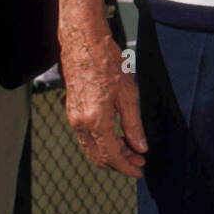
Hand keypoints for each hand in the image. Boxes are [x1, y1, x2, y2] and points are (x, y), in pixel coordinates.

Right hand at [59, 16, 146, 177]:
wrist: (84, 43)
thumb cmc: (107, 62)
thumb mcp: (129, 94)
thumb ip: (133, 125)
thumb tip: (140, 147)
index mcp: (96, 120)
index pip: (112, 156)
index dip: (127, 167)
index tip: (140, 170)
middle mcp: (80, 123)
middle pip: (99, 157)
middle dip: (120, 163)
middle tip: (139, 161)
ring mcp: (74, 118)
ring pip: (91, 149)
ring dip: (111, 154)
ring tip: (132, 150)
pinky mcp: (72, 111)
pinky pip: (86, 137)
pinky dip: (102, 142)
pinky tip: (117, 136)